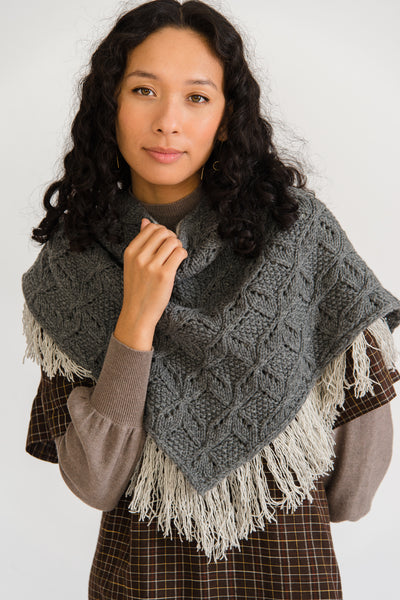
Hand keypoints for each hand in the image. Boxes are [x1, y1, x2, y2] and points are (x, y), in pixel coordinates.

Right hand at [114, 218, 187, 349]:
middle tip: (173, 249)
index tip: (165, 242)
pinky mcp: (164, 275)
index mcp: (130, 252)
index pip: (151, 228)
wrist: (137, 314)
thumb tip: (146, 221)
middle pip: (163, 233)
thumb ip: (140, 242)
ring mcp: (151, 266)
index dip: (162, 232)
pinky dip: (183, 254)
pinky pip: (180, 253)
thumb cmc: (137, 288)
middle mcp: (139, 257)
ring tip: (176, 256)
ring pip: (173, 242)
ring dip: (178, 246)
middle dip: (172, 238)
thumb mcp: (132, 264)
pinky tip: (180, 260)